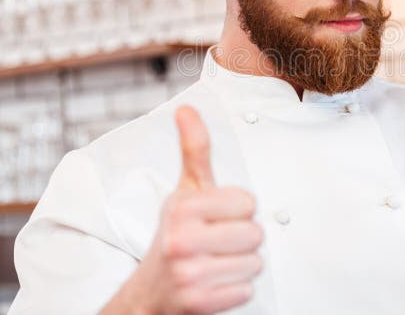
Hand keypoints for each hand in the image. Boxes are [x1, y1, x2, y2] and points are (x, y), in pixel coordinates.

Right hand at [139, 106, 263, 313]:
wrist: (149, 292)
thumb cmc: (176, 234)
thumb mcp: (185, 192)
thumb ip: (194, 150)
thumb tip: (187, 108)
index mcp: (181, 206)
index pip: (249, 202)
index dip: (238, 211)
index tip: (217, 218)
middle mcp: (181, 239)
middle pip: (255, 233)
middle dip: (242, 240)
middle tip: (218, 243)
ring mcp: (188, 274)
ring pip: (254, 263)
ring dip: (240, 266)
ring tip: (216, 263)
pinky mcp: (198, 303)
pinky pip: (246, 291)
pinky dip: (235, 290)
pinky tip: (214, 283)